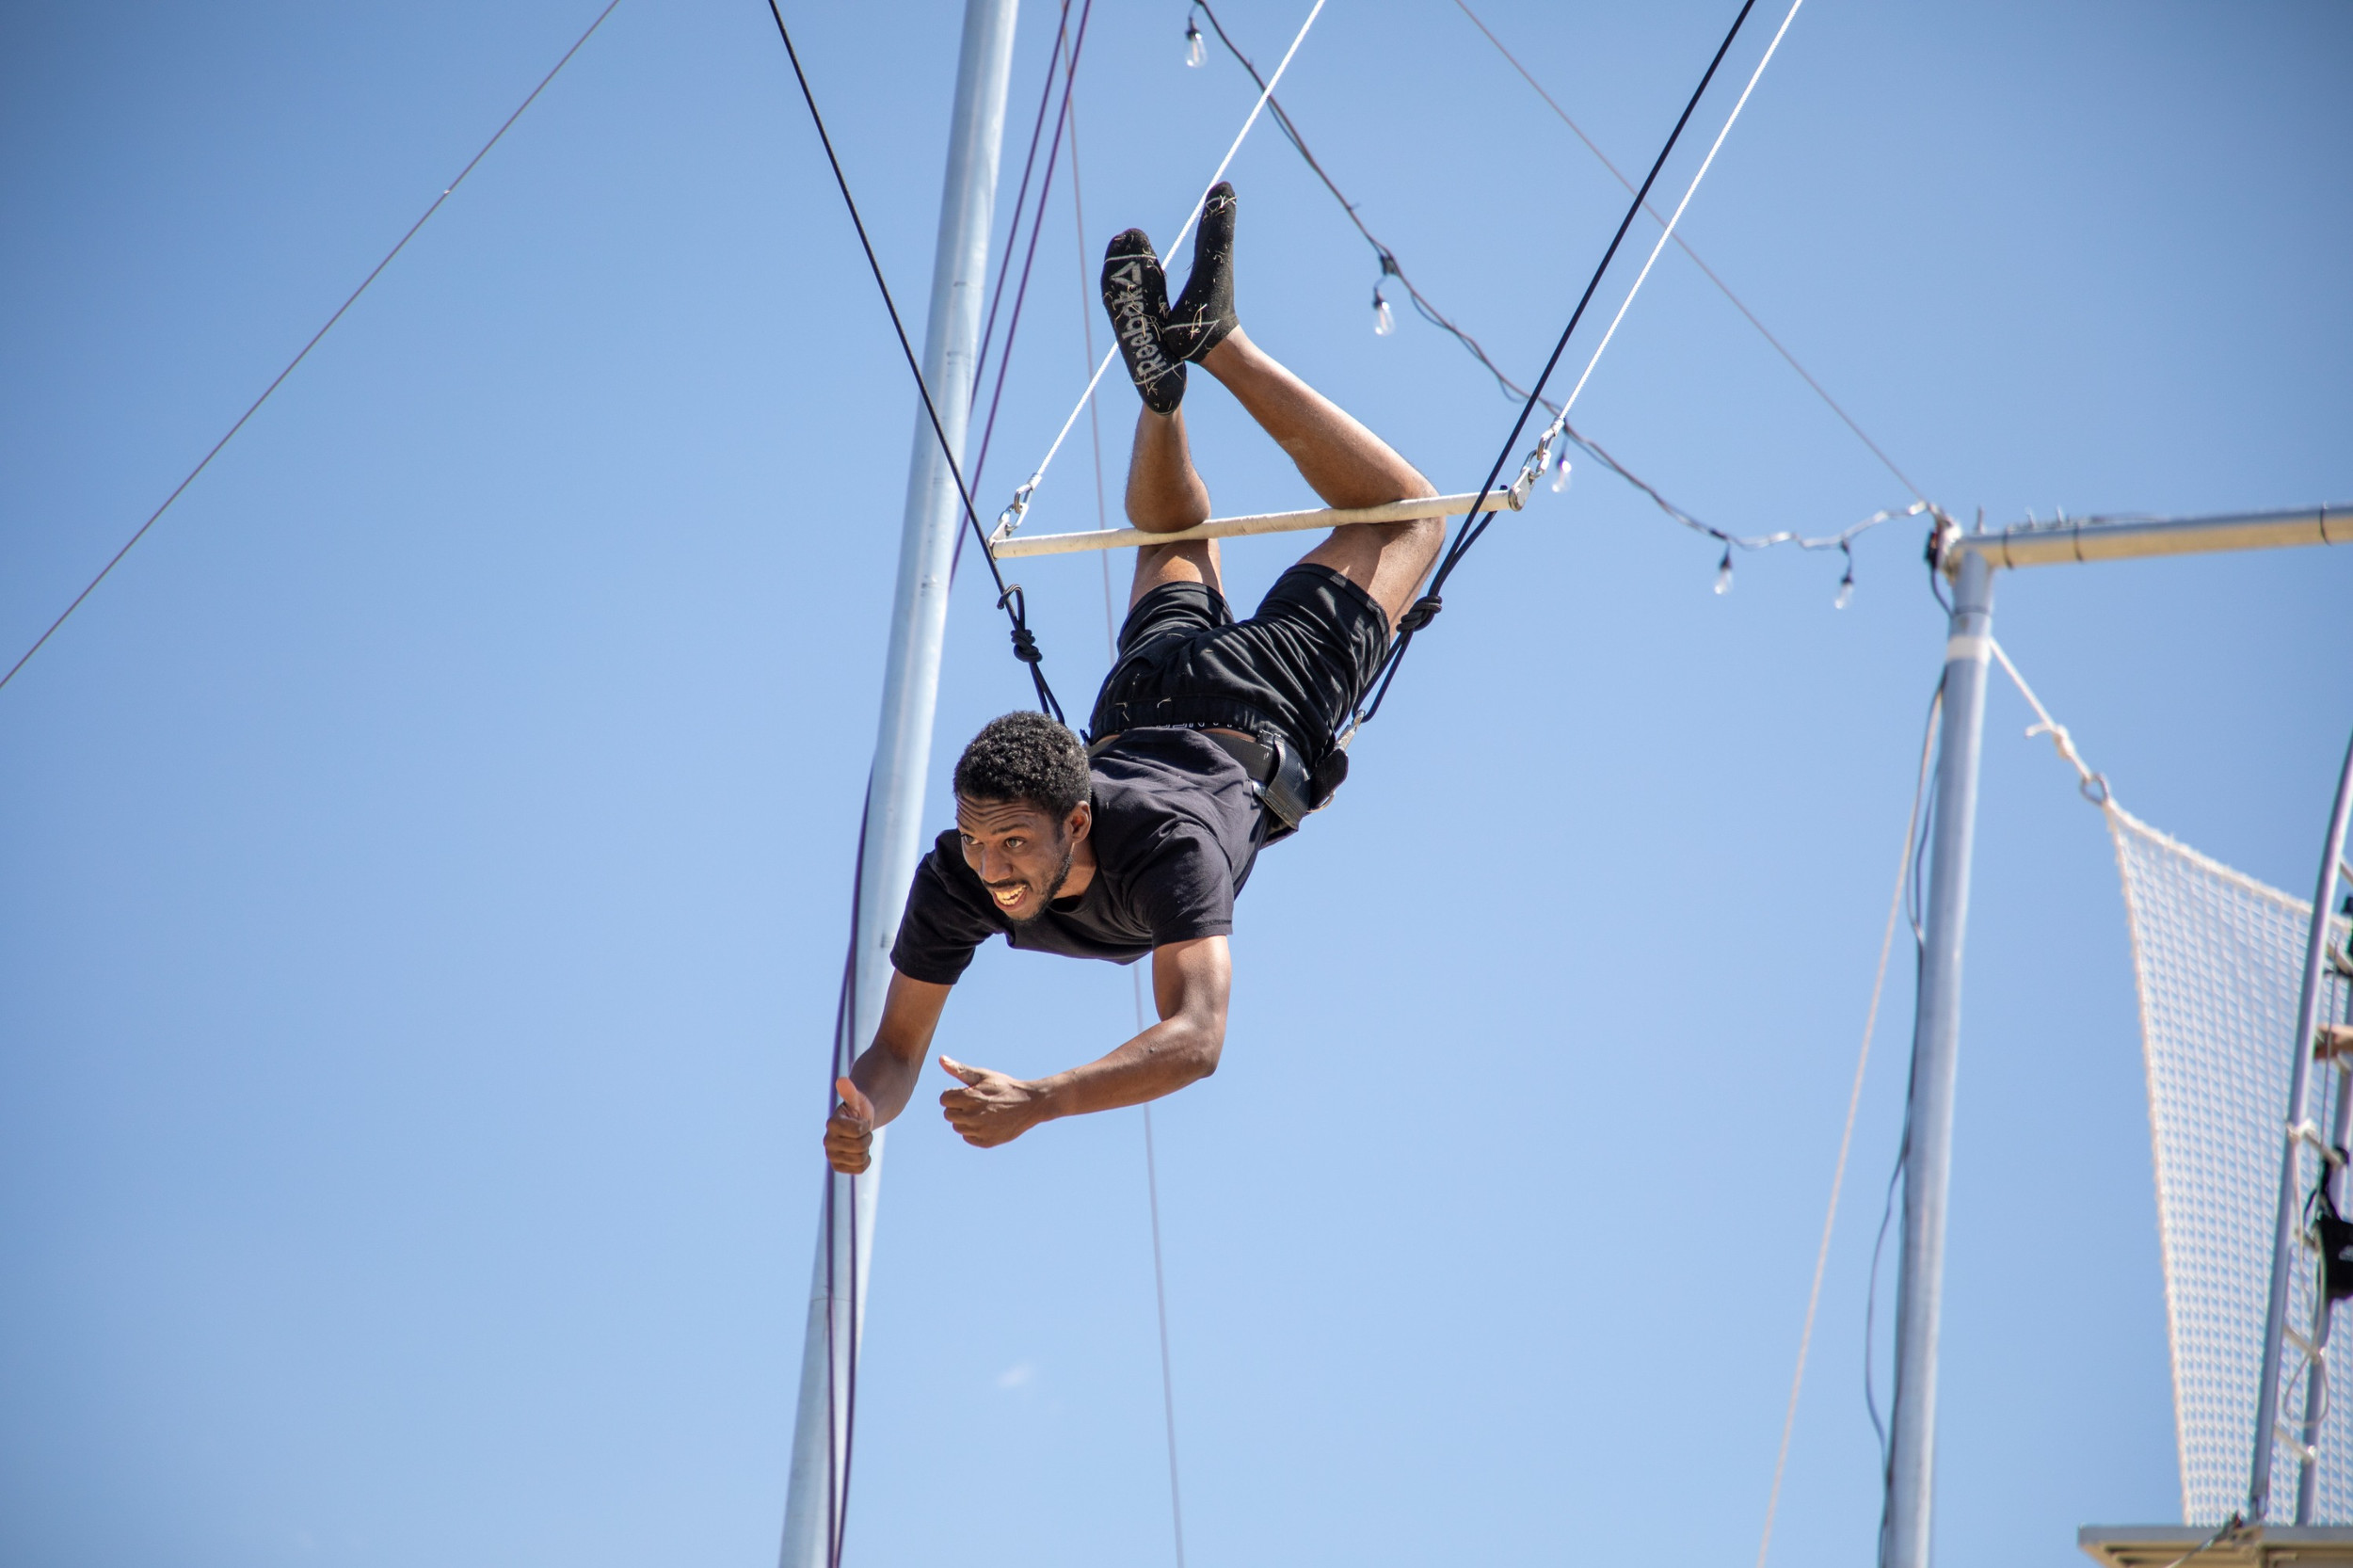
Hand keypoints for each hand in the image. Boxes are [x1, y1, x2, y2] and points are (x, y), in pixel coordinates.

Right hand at [826, 1077, 875, 1173]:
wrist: (857, 1124)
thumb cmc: (857, 1109)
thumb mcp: (856, 1099)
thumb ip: (850, 1091)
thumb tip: (842, 1080)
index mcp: (831, 1124)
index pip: (858, 1130)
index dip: (865, 1126)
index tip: (860, 1121)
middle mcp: (827, 1141)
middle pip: (860, 1146)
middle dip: (867, 1138)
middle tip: (862, 1132)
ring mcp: (831, 1155)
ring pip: (860, 1159)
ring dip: (866, 1149)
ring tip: (860, 1140)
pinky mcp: (838, 1166)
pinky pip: (859, 1169)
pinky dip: (865, 1161)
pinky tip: (860, 1153)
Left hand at [938, 1056, 1052, 1148]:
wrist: (1029, 1104)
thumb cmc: (1004, 1087)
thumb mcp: (983, 1075)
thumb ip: (959, 1070)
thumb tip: (941, 1059)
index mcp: (970, 1098)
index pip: (944, 1099)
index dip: (953, 1094)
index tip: (966, 1093)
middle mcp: (973, 1116)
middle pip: (948, 1114)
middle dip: (957, 1107)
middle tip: (975, 1102)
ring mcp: (979, 1131)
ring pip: (957, 1127)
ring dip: (964, 1119)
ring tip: (981, 1112)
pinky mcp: (986, 1142)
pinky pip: (968, 1137)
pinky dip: (973, 1131)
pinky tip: (985, 1122)